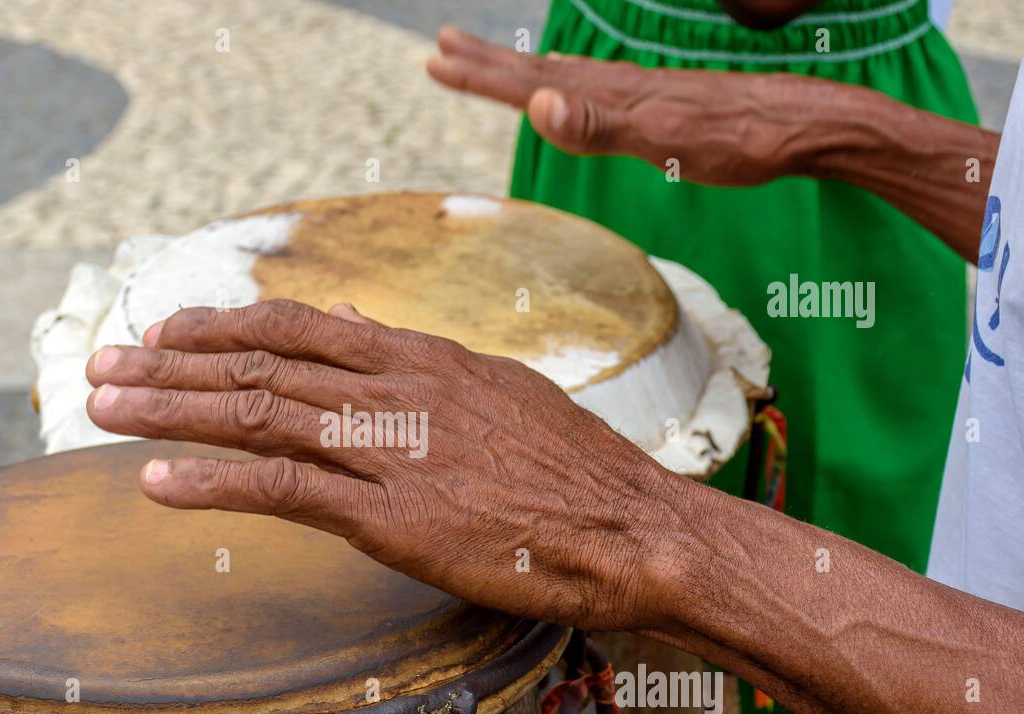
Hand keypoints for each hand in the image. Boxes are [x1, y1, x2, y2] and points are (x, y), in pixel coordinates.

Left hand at [85, 300, 688, 630]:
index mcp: (422, 358)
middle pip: (262, 364)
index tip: (167, 330)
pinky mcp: (395, 518)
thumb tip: (350, 317)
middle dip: (172, 363)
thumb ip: (414, 355)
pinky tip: (157, 482)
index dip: (224, 325)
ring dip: (171, 411)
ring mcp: (393, 451)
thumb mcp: (496, 386)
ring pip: (260, 416)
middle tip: (103, 362)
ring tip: (101, 406)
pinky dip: (214, 483)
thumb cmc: (572, 466)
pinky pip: (287, 491)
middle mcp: (397, 390)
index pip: (302, 325)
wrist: (632, 526)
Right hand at [427, 25, 853, 184]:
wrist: (802, 126)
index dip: (481, 76)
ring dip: (519, 70)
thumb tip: (537, 106)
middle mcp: (618, 86)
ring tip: (487, 60)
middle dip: (486, 62)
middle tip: (442, 46)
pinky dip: (562, 85)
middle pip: (537, 72)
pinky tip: (566, 90)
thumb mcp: (663, 141)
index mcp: (609, 95)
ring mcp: (638, 93)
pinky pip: (592, 89)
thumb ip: (598, 127)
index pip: (529, 83)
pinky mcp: (658, 104)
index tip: (437, 60)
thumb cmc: (737, 140)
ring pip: (562, 77)